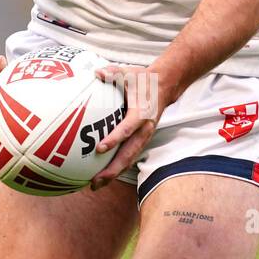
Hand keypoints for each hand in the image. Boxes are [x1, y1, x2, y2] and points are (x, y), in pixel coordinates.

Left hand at [89, 64, 167, 189]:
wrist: (164, 86)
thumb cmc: (143, 79)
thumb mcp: (129, 73)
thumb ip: (113, 73)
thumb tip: (97, 73)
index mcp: (142, 113)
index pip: (128, 129)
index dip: (115, 139)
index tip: (100, 148)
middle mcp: (145, 129)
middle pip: (129, 153)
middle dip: (112, 169)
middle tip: (95, 180)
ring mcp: (144, 137)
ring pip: (129, 159)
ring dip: (113, 173)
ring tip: (94, 185)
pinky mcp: (141, 141)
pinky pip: (128, 157)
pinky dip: (116, 168)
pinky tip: (101, 176)